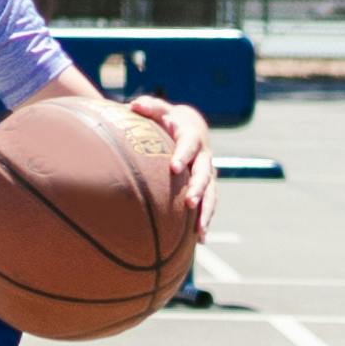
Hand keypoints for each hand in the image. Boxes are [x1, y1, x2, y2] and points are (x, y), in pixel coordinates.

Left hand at [129, 94, 219, 237]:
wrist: (192, 126)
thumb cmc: (168, 118)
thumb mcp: (159, 109)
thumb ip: (148, 106)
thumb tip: (133, 105)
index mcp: (192, 136)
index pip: (189, 145)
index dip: (183, 155)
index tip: (174, 167)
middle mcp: (203, 156)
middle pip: (204, 173)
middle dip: (198, 188)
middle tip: (189, 203)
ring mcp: (207, 173)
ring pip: (211, 193)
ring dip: (206, 212)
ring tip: (199, 230)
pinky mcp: (207, 186)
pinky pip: (209, 204)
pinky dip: (205, 220)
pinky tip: (199, 240)